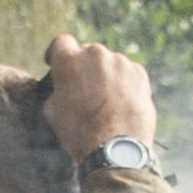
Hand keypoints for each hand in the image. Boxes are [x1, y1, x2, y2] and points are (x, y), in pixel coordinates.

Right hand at [41, 33, 152, 155]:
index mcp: (69, 60)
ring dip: (106, 76)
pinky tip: (122, 104)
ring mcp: (119, 62)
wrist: (115, 149)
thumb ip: (57, 89)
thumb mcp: (53, 111)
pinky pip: (128, 73)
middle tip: (85, 91)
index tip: (57, 62)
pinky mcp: (139, 73)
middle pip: (87, 53)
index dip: (57, 54)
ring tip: (107, 102)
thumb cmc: (79, 133)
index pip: (61, 42)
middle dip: (85, 68)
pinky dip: (124, 84)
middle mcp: (95, 54)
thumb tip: (63, 87)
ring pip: (109, 64)